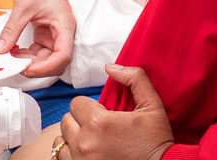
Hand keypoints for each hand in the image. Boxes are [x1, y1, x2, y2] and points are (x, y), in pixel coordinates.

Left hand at [0, 0, 74, 75]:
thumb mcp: (23, 7)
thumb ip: (11, 31)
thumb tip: (0, 50)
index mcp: (64, 26)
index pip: (62, 56)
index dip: (46, 67)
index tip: (28, 69)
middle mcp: (62, 32)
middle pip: (54, 61)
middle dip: (35, 66)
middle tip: (15, 66)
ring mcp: (54, 33)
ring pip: (45, 58)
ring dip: (28, 61)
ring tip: (10, 57)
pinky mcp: (45, 33)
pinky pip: (37, 50)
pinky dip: (26, 53)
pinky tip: (13, 50)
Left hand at [59, 65, 173, 159]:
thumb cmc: (156, 140)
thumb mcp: (152, 104)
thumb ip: (134, 78)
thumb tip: (109, 66)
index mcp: (99, 122)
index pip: (76, 103)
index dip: (90, 106)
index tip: (104, 113)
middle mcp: (84, 143)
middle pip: (66, 121)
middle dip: (80, 120)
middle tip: (99, 127)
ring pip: (60, 142)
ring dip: (72, 138)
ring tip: (90, 140)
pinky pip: (62, 158)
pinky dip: (71, 154)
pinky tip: (87, 152)